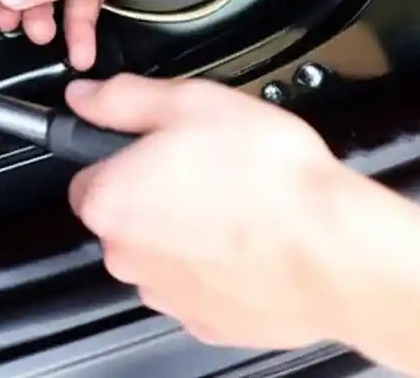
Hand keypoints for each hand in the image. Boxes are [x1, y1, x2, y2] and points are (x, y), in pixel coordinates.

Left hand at [65, 74, 356, 349]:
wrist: (334, 250)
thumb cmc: (269, 179)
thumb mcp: (191, 103)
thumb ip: (123, 99)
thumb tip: (86, 97)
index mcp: (109, 200)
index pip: (88, 175)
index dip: (124, 156)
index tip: (156, 149)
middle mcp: (125, 255)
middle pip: (124, 216)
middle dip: (156, 194)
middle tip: (205, 170)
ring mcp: (165, 294)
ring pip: (160, 254)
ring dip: (185, 232)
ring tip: (236, 206)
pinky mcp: (206, 321)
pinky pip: (199, 287)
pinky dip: (217, 268)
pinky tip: (250, 244)